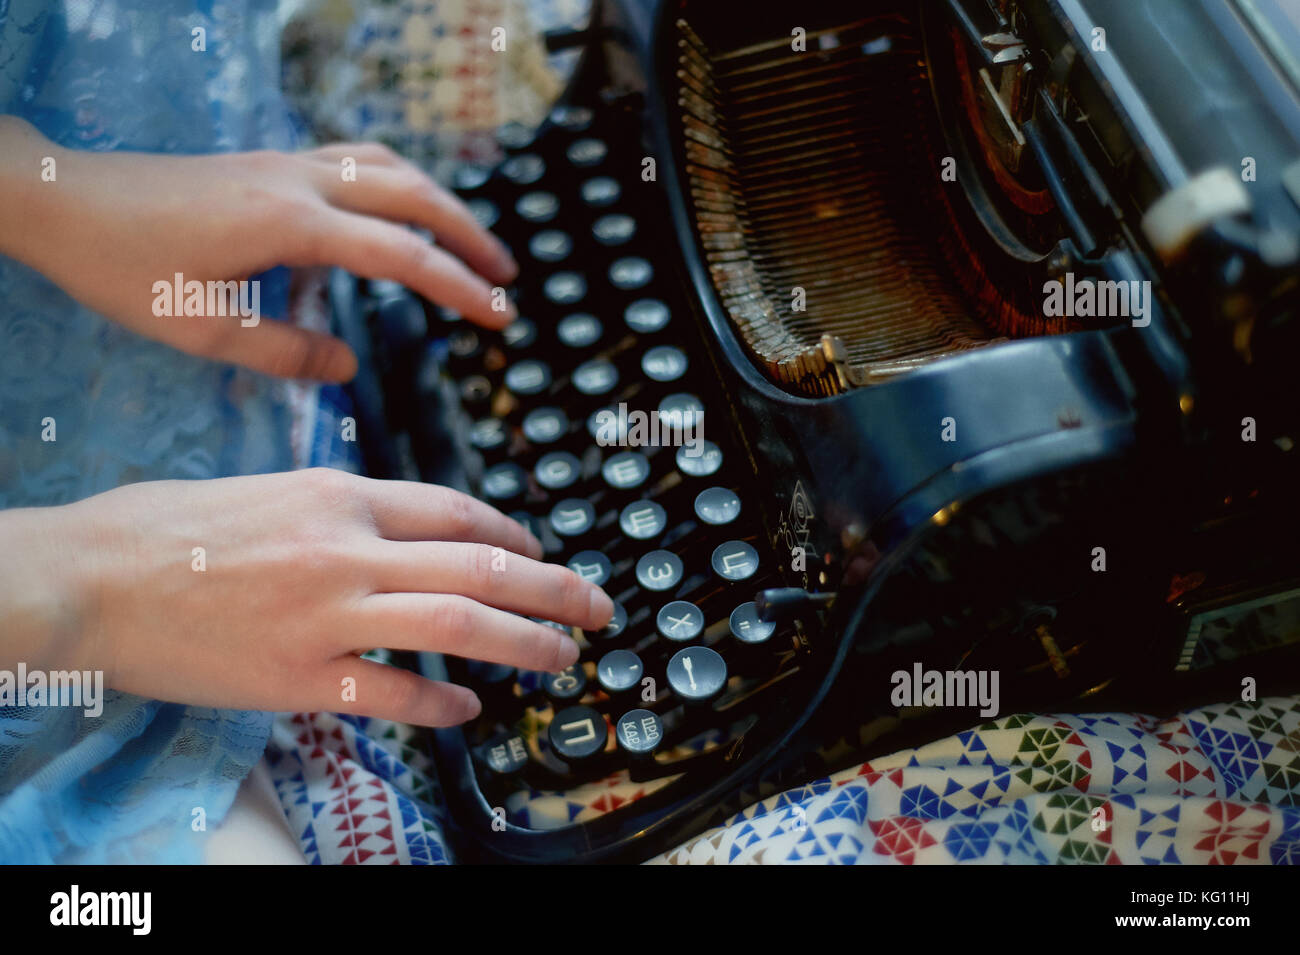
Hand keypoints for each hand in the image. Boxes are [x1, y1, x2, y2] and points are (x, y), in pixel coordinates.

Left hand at [0, 116, 517, 381]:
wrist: (64, 199)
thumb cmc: (124, 268)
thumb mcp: (202, 328)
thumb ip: (284, 352)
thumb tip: (348, 368)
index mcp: (292, 224)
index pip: (400, 255)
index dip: (458, 287)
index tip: (499, 316)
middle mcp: (302, 182)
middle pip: (413, 195)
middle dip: (469, 236)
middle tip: (507, 278)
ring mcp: (288, 163)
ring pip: (389, 166)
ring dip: (439, 202)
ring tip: (471, 243)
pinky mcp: (273, 162)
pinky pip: (357, 160)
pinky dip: (397, 184)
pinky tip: (397, 216)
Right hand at [0, 469, 612, 725]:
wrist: (92, 578)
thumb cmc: (168, 528)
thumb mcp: (269, 489)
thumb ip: (342, 508)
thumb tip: (398, 527)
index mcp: (342, 494)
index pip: (457, 513)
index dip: (513, 536)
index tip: (539, 553)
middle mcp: (350, 547)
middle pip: (483, 567)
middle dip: (555, 588)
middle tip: (598, 607)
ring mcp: (329, 613)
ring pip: (459, 626)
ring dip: (526, 643)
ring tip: (563, 658)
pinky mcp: (301, 675)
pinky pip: (394, 692)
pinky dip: (440, 704)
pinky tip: (467, 712)